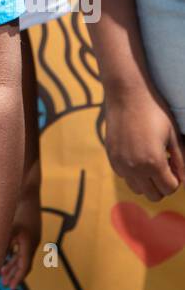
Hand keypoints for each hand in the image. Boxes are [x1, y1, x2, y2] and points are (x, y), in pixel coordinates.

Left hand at [0, 187, 41, 289]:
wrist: (27, 190)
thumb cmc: (15, 206)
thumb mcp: (6, 226)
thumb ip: (1, 243)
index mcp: (28, 242)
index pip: (25, 266)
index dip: (17, 277)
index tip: (11, 286)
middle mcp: (33, 242)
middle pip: (24, 263)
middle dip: (15, 274)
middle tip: (6, 284)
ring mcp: (33, 236)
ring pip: (24, 256)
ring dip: (14, 265)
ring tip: (3, 274)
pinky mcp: (30, 231)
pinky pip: (24, 248)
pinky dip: (16, 254)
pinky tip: (6, 258)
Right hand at [104, 83, 184, 200]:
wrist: (126, 94)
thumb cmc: (155, 111)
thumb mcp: (173, 136)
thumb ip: (181, 161)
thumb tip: (183, 179)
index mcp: (154, 162)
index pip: (169, 189)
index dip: (176, 181)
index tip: (175, 167)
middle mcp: (135, 168)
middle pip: (153, 195)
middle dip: (163, 186)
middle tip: (165, 167)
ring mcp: (120, 163)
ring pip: (137, 189)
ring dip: (147, 182)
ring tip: (150, 162)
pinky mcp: (111, 157)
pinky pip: (124, 176)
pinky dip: (133, 173)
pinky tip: (137, 154)